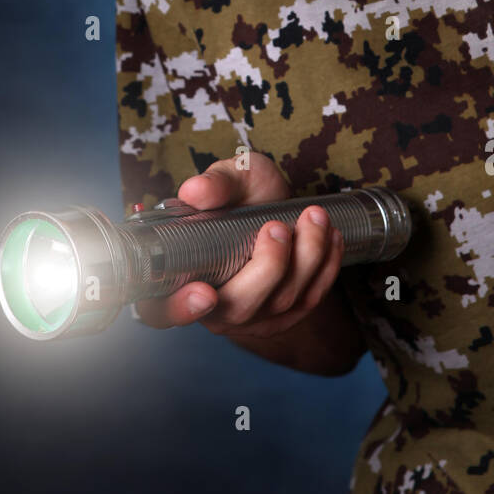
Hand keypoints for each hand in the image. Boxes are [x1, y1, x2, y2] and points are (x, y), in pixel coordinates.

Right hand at [132, 152, 343, 338]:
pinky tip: (331, 235)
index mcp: (178, 277)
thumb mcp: (231, 177)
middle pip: (236, 308)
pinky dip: (325, 267)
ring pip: (279, 303)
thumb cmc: (244, 195)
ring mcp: (251, 317)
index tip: (205, 292)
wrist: (277, 207)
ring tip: (314, 216)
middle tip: (276, 228)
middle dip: (265, 269)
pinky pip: (310, 300)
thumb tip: (195, 192)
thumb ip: (214, 183)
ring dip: (305, 258)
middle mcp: (211, 306)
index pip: (162, 310)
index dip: (180, 308)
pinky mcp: (286, 315)